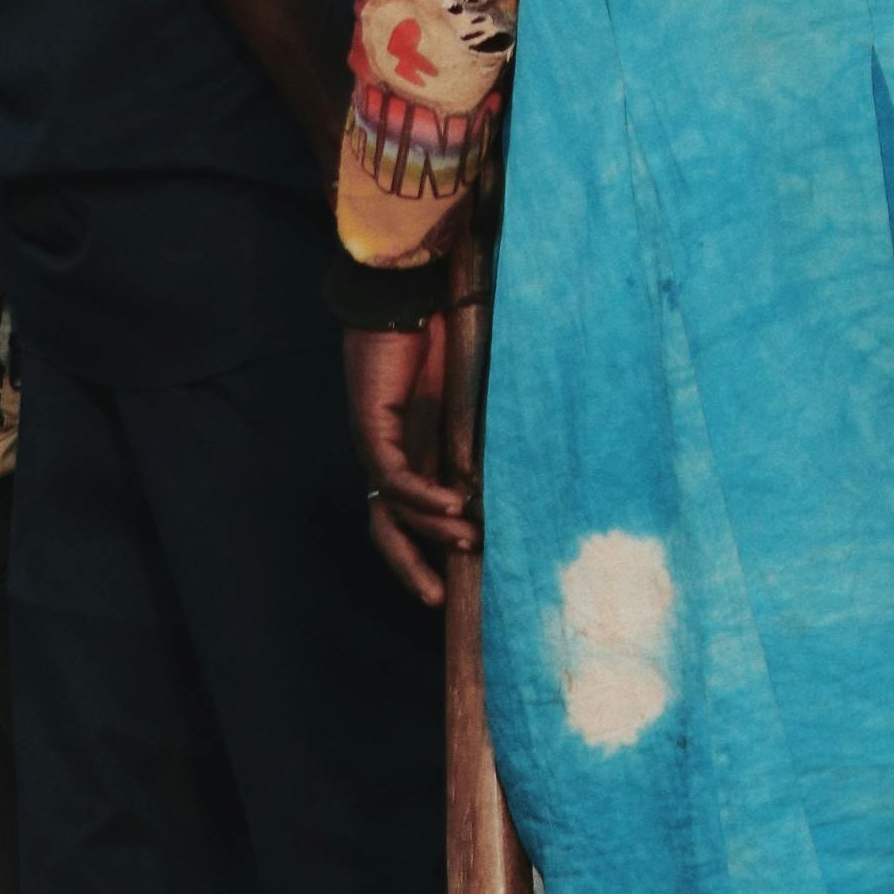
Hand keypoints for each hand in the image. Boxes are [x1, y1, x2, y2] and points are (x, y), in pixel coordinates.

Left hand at [345, 316, 471, 607]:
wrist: (402, 294)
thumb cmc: (437, 329)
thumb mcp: (468, 389)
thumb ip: (481, 424)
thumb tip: (520, 451)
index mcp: (410, 447)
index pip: (410, 511)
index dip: (429, 543)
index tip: (458, 571)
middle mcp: (389, 454)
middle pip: (389, 529)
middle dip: (411, 567)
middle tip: (438, 599)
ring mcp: (377, 444)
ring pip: (393, 511)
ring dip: (430, 532)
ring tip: (471, 542)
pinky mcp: (373, 429)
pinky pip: (396, 479)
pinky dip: (423, 496)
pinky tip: (454, 505)